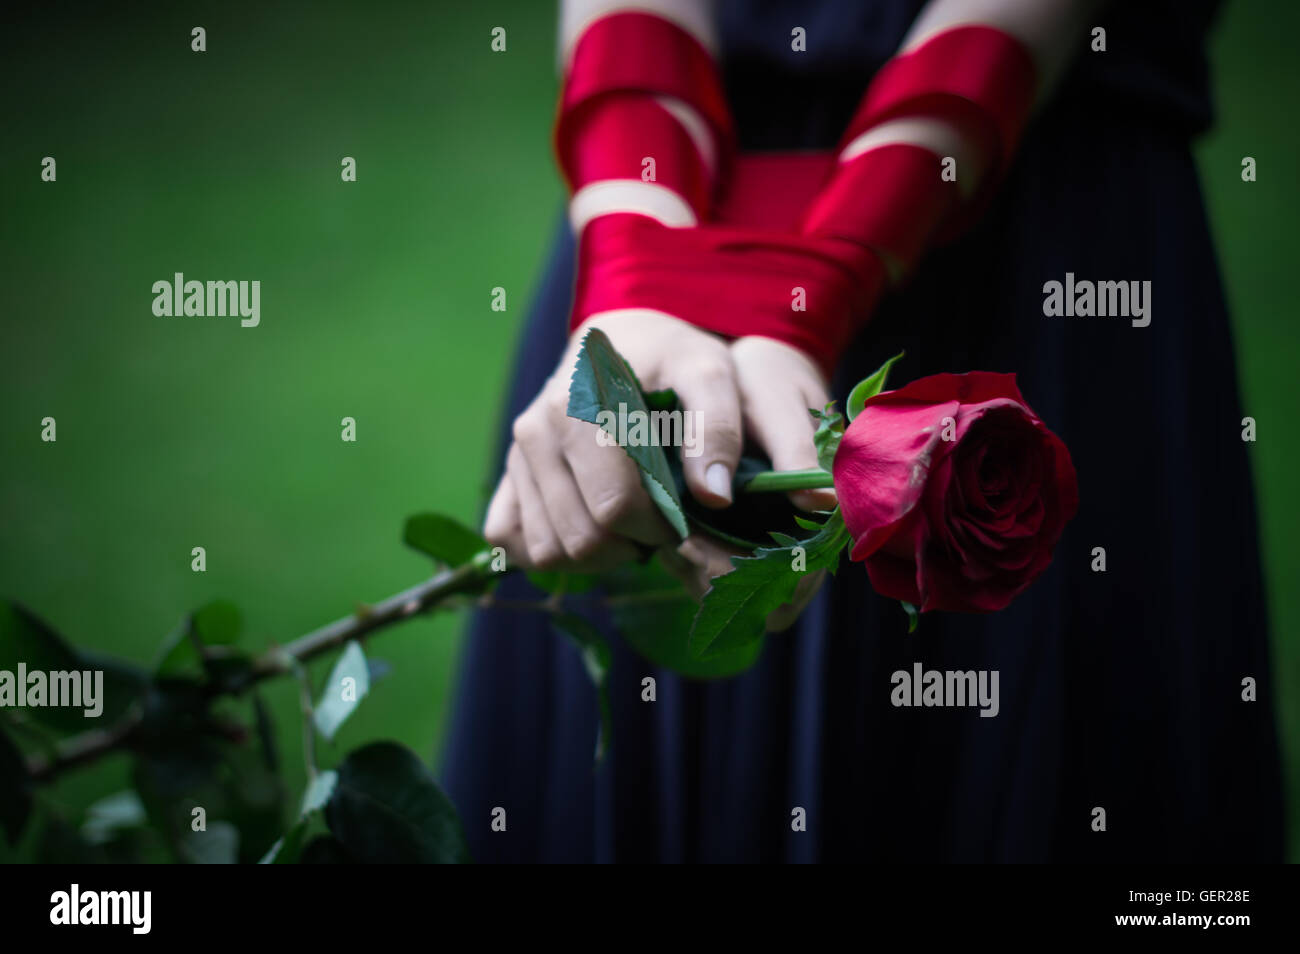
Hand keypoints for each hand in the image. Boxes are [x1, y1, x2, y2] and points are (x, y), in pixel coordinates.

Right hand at [485, 309, 742, 570]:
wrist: (623, 341)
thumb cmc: (673, 361)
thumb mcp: (709, 374)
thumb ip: (718, 430)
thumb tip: (714, 498)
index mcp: (582, 405)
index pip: (616, 506)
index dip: (659, 529)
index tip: (683, 519)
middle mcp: (538, 430)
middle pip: (582, 537)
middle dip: (631, 545)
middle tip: (659, 525)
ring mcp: (517, 454)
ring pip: (549, 549)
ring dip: (596, 555)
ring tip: (630, 526)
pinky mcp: (508, 473)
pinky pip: (510, 540)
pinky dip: (551, 551)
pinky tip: (591, 531)